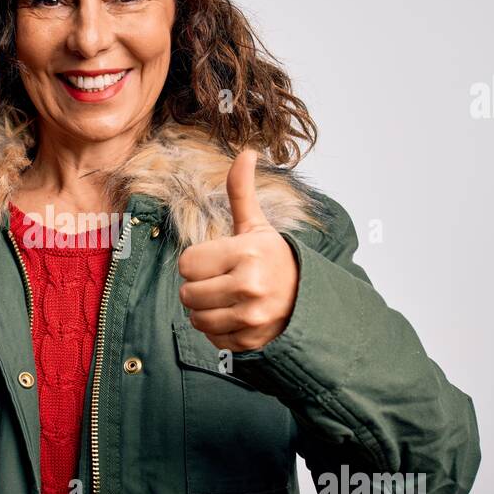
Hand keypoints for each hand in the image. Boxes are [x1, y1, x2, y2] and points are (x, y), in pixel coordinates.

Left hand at [177, 148, 299, 353]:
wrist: (307, 300)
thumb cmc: (273, 259)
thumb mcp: (256, 226)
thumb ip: (241, 192)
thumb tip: (245, 152)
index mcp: (246, 253)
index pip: (186, 263)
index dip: (198, 262)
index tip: (219, 261)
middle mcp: (249, 286)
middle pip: (187, 293)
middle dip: (199, 287)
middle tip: (223, 282)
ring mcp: (250, 317)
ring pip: (195, 318)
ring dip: (205, 310)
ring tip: (228, 299)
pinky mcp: (250, 341)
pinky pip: (211, 338)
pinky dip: (218, 330)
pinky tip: (237, 317)